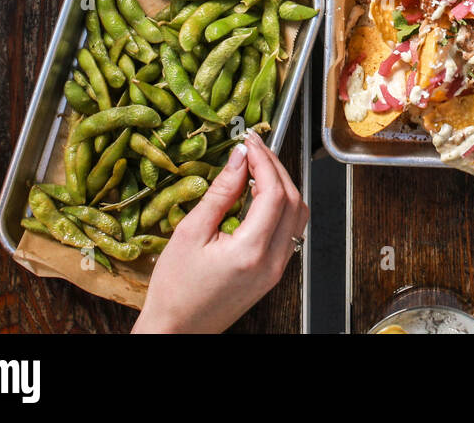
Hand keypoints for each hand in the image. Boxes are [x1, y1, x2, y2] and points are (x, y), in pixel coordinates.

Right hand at [132, 131, 308, 333]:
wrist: (176, 329)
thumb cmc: (175, 288)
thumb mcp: (190, 232)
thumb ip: (220, 192)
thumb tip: (239, 158)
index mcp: (252, 251)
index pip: (275, 193)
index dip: (265, 161)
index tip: (250, 143)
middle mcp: (273, 261)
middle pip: (293, 200)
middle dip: (276, 168)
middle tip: (255, 149)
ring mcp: (278, 269)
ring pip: (298, 215)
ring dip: (283, 186)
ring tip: (258, 167)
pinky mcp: (275, 272)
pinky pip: (291, 231)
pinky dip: (282, 206)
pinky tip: (261, 195)